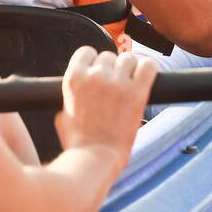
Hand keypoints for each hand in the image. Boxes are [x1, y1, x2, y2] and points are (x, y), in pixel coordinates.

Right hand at [55, 47, 156, 168]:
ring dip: (130, 69)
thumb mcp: (63, 115)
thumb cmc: (78, 143)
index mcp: (74, 78)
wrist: (95, 159)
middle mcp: (95, 75)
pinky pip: (148, 66)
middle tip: (116, 86)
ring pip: (128, 59)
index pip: (86, 51)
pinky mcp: (137, 92)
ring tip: (131, 84)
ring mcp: (117, 83)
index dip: (94, 61)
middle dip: (112, 69)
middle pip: (108, 56)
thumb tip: (74, 94)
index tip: (99, 71)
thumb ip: (70, 97)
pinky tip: (146, 77)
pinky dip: (149, 68)